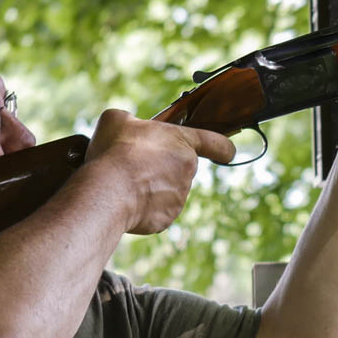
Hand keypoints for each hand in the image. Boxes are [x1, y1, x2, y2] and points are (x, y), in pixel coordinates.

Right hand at [85, 108, 235, 234]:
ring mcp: (179, 196)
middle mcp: (188, 170)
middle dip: (162, 167)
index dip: (222, 147)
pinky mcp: (167, 218)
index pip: (215, 143)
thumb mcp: (117, 119)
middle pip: (180, 168)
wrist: (109, 190)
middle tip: (135, 164)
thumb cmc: (115, 150)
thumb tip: (129, 127)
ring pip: (167, 190)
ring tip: (125, 182)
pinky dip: (143, 207)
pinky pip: (156, 211)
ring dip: (150, 187)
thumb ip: (131, 120)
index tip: (228, 152)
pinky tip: (126, 199)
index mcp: (182, 142)